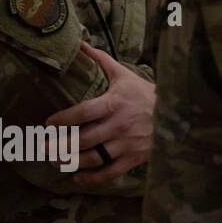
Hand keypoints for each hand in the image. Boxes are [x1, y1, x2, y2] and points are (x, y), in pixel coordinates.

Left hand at [45, 42, 155, 185]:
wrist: (178, 112)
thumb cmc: (146, 94)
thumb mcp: (125, 76)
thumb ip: (101, 61)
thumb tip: (81, 44)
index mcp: (114, 104)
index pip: (82, 113)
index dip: (62, 120)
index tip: (48, 123)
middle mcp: (119, 125)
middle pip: (82, 140)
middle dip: (59, 146)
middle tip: (42, 148)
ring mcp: (126, 143)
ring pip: (93, 158)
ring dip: (70, 161)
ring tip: (55, 160)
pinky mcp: (134, 158)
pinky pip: (109, 172)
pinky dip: (91, 177)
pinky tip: (77, 176)